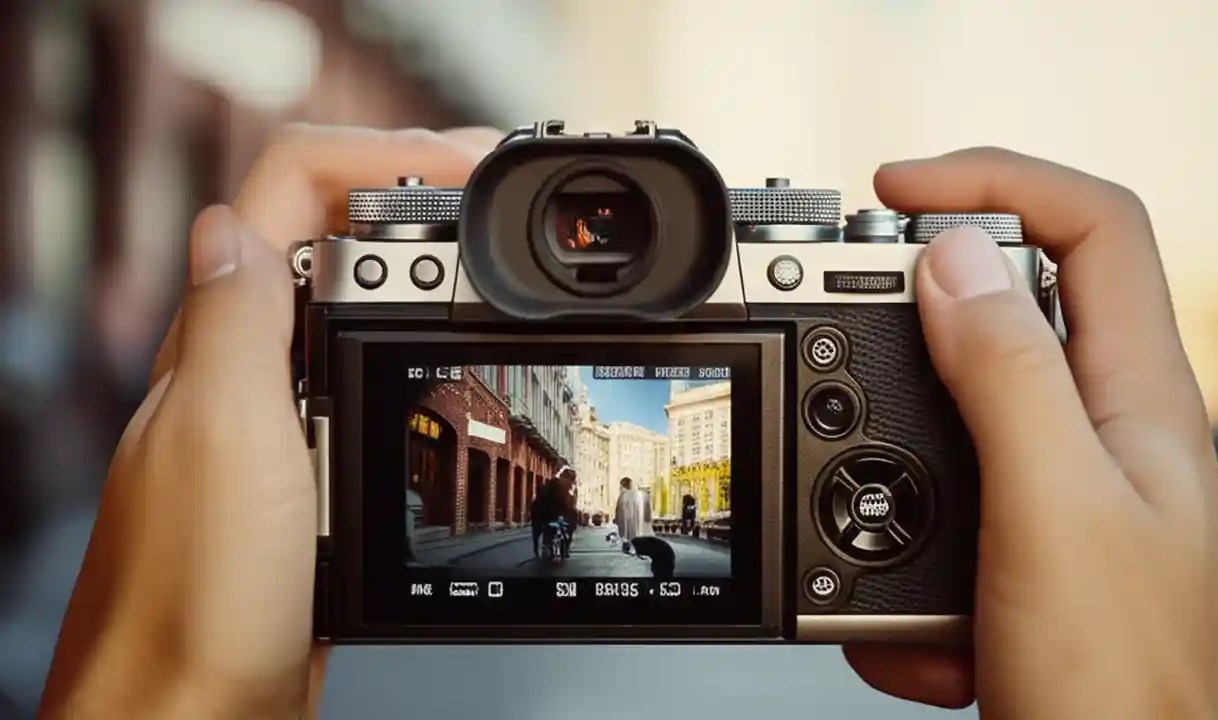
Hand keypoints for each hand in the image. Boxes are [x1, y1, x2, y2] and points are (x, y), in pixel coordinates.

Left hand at [40, 125, 501, 718]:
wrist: (198, 716)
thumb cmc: (194, 600)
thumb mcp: (224, 440)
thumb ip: (235, 322)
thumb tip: (237, 220)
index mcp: (221, 340)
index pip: (288, 191)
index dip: (383, 155)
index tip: (470, 168)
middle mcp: (242, 367)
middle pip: (327, 235)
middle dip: (416, 198)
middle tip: (499, 206)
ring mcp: (277, 419)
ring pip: (349, 307)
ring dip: (421, 274)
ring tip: (491, 275)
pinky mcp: (308, 473)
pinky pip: (361, 383)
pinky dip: (415, 356)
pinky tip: (451, 379)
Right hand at [842, 148, 1217, 717]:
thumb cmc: (1123, 688)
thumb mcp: (1053, 511)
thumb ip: (1007, 374)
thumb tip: (954, 259)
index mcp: (1132, 398)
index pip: (1092, 226)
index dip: (996, 180)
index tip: (895, 192)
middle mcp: (1097, 436)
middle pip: (999, 317)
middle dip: (903, 346)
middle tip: (838, 370)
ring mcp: (1052, 500)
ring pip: (939, 434)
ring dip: (882, 494)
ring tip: (875, 565)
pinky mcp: (1009, 557)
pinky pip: (922, 527)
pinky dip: (892, 582)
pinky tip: (917, 640)